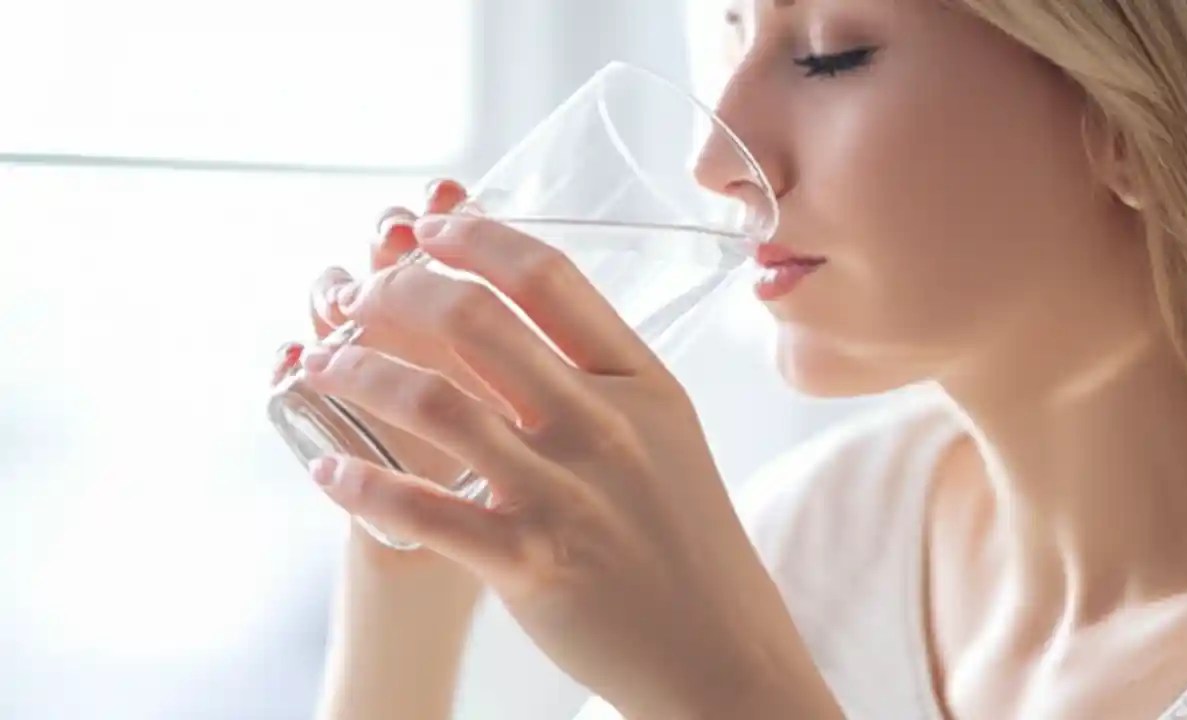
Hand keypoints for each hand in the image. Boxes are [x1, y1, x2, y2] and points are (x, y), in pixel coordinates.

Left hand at [296, 219, 841, 718]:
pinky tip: (326, 466)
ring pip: (436, 404)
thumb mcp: (665, 437)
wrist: (721, 651)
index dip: (476, 238)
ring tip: (321, 362)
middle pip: (478, 320)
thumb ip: (602, 378)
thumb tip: (517, 320)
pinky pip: (425, 512)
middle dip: (396, 292)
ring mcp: (568, 495)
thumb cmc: (688, 540)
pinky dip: (362, 483)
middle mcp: (605, 426)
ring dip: (358, 371)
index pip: (548, 278)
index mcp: (642, 383)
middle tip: (358, 298)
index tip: (430, 229)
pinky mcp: (531, 564)